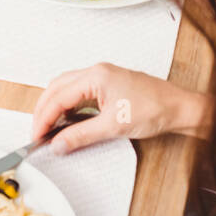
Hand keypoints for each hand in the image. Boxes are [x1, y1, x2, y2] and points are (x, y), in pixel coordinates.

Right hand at [31, 62, 207, 152]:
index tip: (36, 135)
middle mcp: (97, 71)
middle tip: (37, 132)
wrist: (179, 108)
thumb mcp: (113, 126)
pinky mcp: (109, 84)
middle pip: (58, 87)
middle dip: (44, 109)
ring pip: (67, 87)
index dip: (44, 117)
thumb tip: (58, 144)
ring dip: (55, 106)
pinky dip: (68, 105)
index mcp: (96, 75)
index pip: (59, 96)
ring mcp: (103, 76)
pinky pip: (79, 91)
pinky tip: (67, 119)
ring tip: (48, 127)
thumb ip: (81, 135)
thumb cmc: (154, 110)